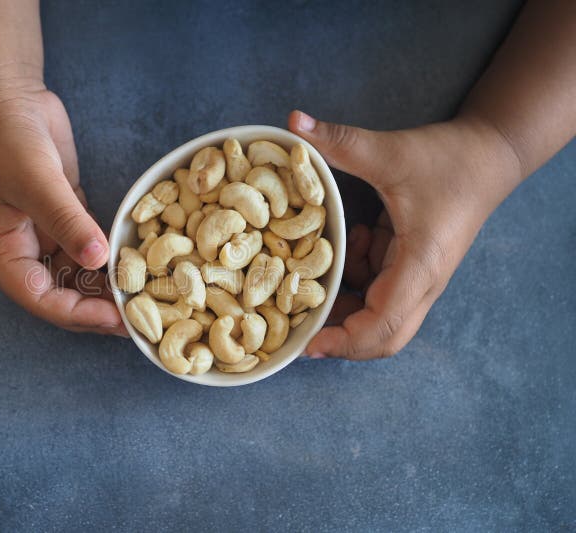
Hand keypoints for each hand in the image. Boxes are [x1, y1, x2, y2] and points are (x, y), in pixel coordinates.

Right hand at [0, 85, 125, 335]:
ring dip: (107, 287)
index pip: (42, 300)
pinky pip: (90, 248)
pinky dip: (110, 258)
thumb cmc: (3, 138)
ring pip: (79, 275)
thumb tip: (99, 260)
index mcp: (2, 253)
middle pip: (63, 295)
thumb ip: (66, 221)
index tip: (118, 319)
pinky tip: (138, 264)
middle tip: (141, 318)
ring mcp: (46, 234)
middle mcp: (23, 251)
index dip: (80, 315)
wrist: (4, 94)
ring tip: (146, 296)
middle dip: (99, 309)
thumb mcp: (34, 181)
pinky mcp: (67, 216)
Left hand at [288, 110, 519, 358]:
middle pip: (383, 337)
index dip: (344, 341)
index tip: (308, 344)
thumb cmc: (448, 159)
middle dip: (341, 336)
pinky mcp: (412, 266)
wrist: (491, 155)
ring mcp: (418, 277)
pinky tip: (354, 240)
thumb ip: (341, 141)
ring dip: (345, 299)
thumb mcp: (391, 152)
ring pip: (379, 314)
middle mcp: (422, 282)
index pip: (383, 325)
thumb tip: (294, 120)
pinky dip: (357, 274)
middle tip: (299, 322)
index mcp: (420, 266)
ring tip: (318, 269)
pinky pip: (379, 288)